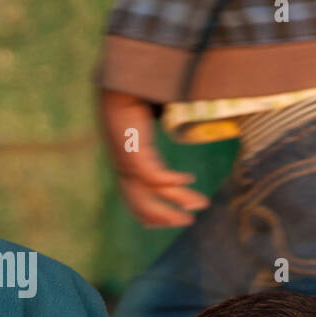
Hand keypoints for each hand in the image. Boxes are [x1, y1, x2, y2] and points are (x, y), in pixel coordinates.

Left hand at [100, 89, 208, 226]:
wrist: (114, 94)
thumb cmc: (126, 111)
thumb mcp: (136, 134)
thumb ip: (146, 147)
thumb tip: (163, 149)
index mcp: (125, 169)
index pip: (134, 201)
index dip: (149, 215)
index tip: (166, 222)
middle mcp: (124, 170)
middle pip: (143, 204)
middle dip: (167, 216)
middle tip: (189, 222)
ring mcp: (128, 163)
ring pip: (153, 192)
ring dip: (178, 200)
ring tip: (200, 205)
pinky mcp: (133, 153)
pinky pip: (153, 175)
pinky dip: (171, 181)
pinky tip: (188, 179)